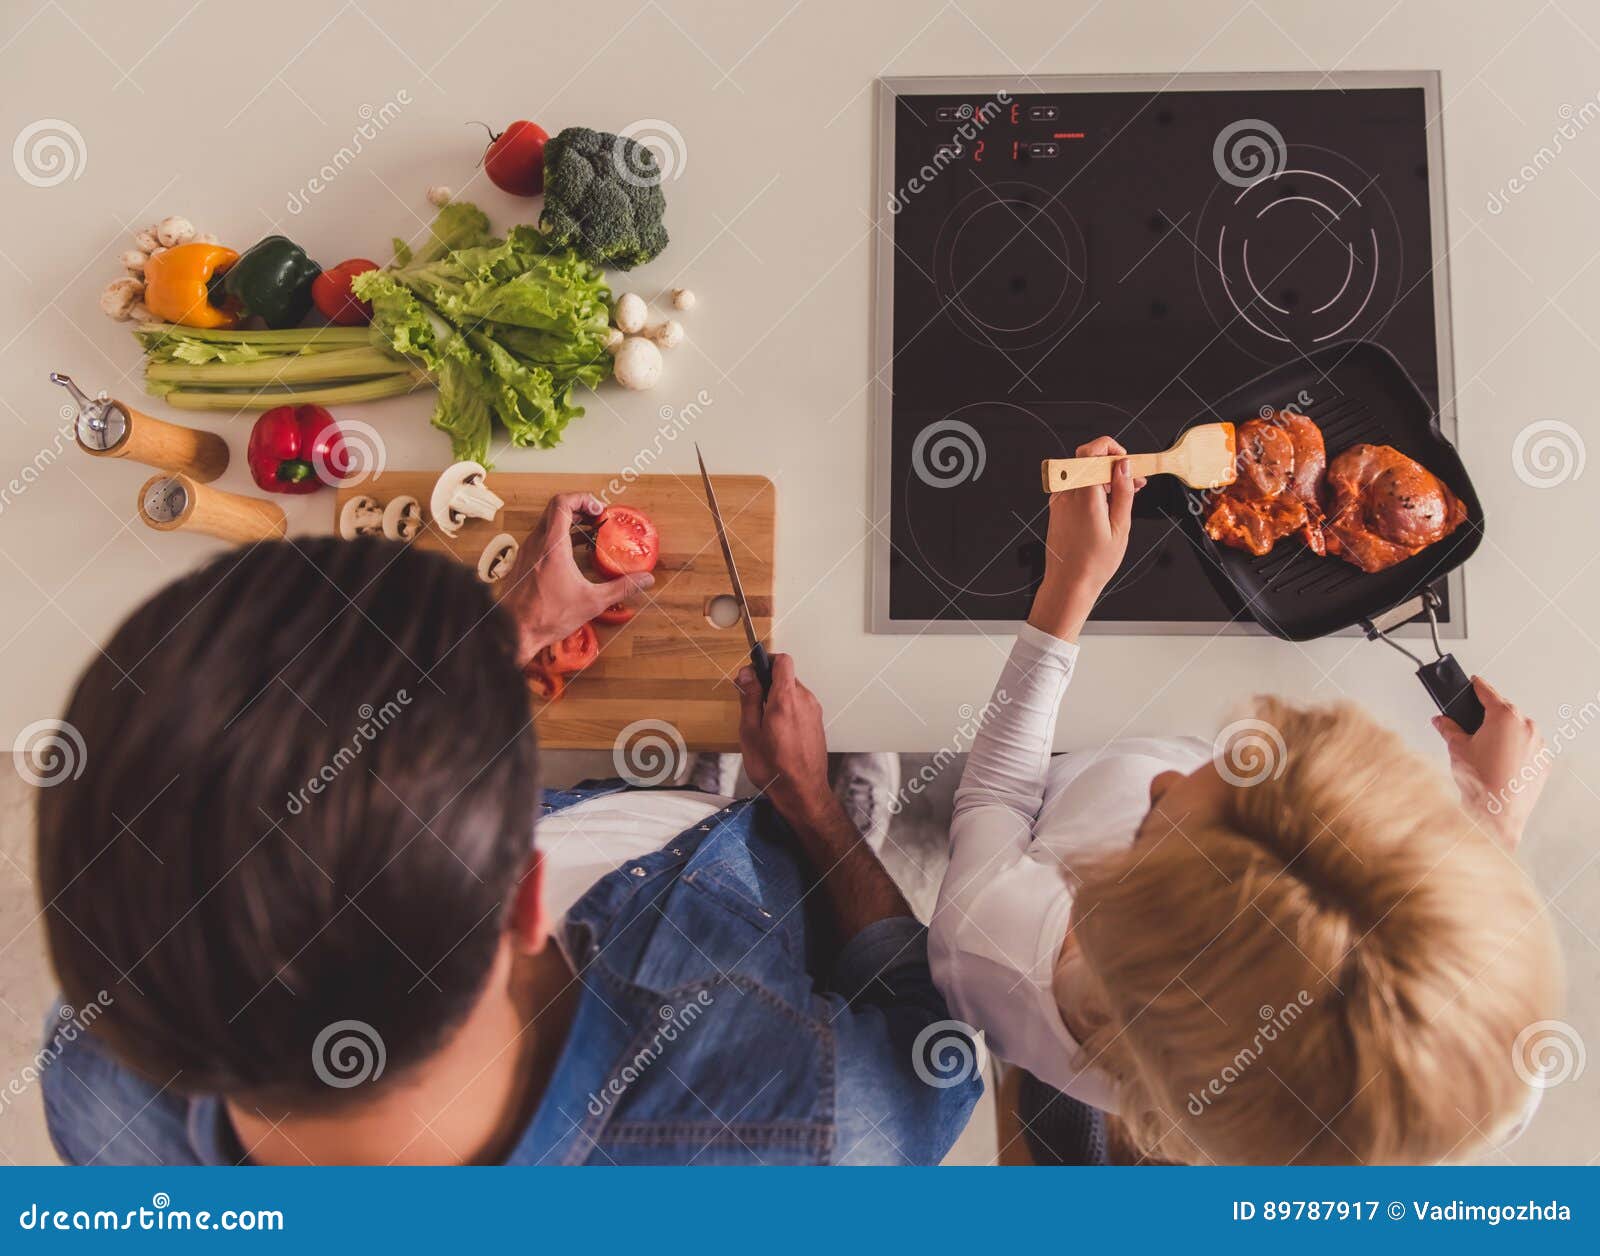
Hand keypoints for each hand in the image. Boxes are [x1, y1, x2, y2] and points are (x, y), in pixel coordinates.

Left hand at [499, 492, 654, 667]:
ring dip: (570, 524)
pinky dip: (559, 538)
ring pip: (548, 524)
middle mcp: (536, 543)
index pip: (562, 503)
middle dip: (580, 509)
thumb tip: (645, 580)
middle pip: (556, 509)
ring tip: (590, 535)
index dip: (583, 499)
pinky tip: (574, 555)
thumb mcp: (592, 602)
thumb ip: (621, 588)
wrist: (513, 631)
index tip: (599, 511)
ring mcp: (527, 551)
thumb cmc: (547, 616)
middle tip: (598, 520)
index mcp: (552, 545)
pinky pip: (542, 539)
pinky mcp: (523, 562)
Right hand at [736, 654, 836, 827]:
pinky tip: (776, 731)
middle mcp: (805, 700)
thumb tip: (747, 674)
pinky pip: (800, 705)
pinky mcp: (817, 722)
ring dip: (776, 699)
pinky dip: (787, 710)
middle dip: (767, 684)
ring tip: (763, 723)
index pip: (782, 661)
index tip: (751, 673)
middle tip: (750, 703)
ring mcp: (814, 711)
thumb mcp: (750, 732)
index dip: (765, 661)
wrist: (802, 792)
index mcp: (786, 699)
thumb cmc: (774, 767)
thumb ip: (749, 698)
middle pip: (786, 676)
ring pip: (793, 691)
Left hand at [1029, 436, 1142, 640]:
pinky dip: (1093, 488)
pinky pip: (1076, 487)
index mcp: (1084, 496)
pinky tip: (1109, 503)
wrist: (1068, 584)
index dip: (1110, 448)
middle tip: (1134, 480)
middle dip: (1112, 464)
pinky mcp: (1057, 509)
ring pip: (1083, 473)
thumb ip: (1123, 492)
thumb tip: (1125, 466)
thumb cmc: (1094, 563)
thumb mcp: (1120, 527)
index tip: (1126, 460)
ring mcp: (1059, 501)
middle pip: (1087, 460)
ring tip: (1127, 494)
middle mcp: (1067, 495)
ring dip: (1104, 477)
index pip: (1090, 451)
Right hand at [1432, 676, 1547, 850]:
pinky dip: (1515, 751)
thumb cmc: (1480, 782)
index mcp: (1505, 717)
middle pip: (1505, 712)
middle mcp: (1527, 727)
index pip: (1488, 693)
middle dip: (1488, 717)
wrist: (1497, 814)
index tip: (1474, 682)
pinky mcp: (1543, 763)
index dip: (1477, 686)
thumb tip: (1441, 720)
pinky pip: (1528, 748)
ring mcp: (1538, 745)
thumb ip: (1449, 729)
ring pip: (1518, 731)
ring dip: (1503, 735)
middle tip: (1471, 728)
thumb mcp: (1457, 749)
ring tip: (1485, 753)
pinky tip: (1499, 765)